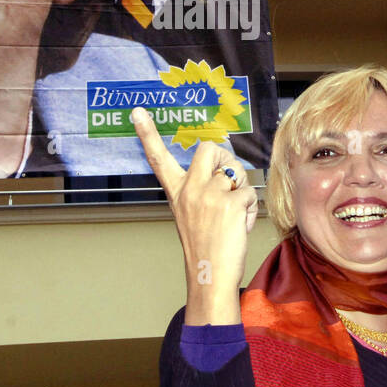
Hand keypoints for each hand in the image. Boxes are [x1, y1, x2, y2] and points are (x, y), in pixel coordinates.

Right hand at [132, 107, 256, 326]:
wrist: (209, 274)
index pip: (158, 157)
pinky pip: (249, 193)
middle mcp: (190, 189)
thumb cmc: (203, 246)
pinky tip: (239, 225)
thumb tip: (224, 171)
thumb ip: (201, 189)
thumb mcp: (190, 213)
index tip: (137, 112)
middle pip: (209, 148)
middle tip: (228, 178)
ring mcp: (210, 194)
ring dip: (241, 192)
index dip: (147, 133)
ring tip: (232, 216)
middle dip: (224, 156)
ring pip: (236, 174)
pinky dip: (250, 209)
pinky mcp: (230, 203)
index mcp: (176, 191)